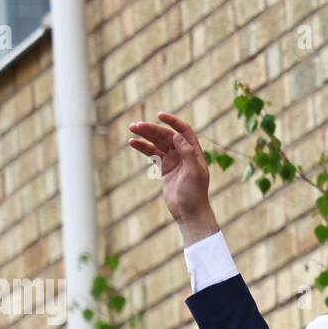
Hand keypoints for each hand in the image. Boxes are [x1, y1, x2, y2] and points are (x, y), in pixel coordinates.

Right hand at [127, 112, 218, 245]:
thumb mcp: (193, 172)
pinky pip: (153, 154)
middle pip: (166, 136)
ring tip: (132, 129)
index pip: (183, 131)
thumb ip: (187, 153)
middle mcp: (184, 153)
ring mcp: (174, 160)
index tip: (159, 115)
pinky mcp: (165, 168)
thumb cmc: (195, 194)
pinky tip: (133, 142)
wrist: (190, 213)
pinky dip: (143, 148)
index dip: (172, 121)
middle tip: (136, 126)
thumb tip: (177, 135)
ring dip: (145, 135)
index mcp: (194, 152)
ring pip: (158, 143)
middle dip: (152, 129)